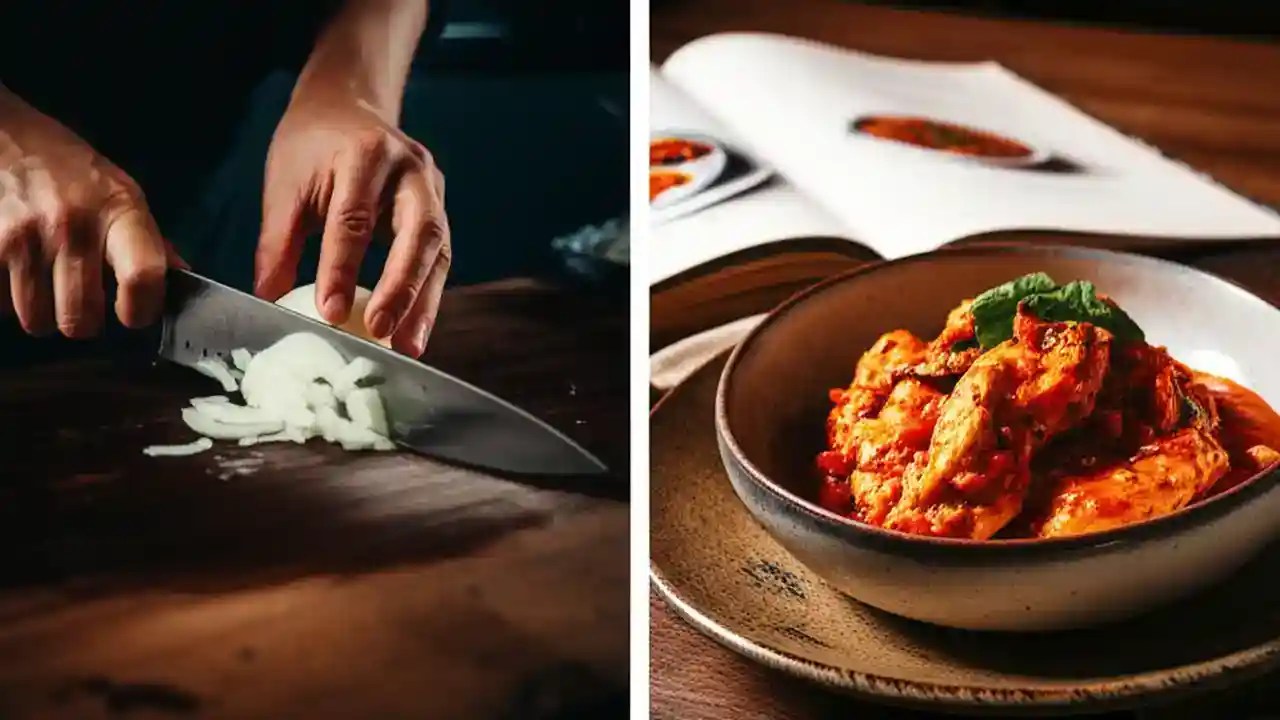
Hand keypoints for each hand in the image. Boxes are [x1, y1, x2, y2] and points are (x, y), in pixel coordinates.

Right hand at [0, 90, 177, 336]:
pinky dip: (8, 300)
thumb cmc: (68, 170)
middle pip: (81, 318)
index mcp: (118, 211)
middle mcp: (70, 226)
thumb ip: (149, 240)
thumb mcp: (120, 192)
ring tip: (45, 282)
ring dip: (42, 313)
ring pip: (37, 321)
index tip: (134, 313)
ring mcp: (21, 238)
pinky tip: (16, 273)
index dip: (142, 310)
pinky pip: (0, 306)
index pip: (143, 277)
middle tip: (81, 303)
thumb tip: (182, 279)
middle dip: (83, 321)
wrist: (2, 136)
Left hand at [256, 93, 448, 356]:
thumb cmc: (312, 146)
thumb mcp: (285, 185)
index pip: (354, 219)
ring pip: (439, 249)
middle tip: (384, 333)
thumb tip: (269, 299)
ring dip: (425, 302)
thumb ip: (278, 242)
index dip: (343, 269)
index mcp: (365, 154)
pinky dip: (428, 295)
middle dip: (403, 288)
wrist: (348, 104)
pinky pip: (441, 255)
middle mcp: (409, 170)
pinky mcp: (440, 207)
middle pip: (419, 233)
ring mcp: (432, 187)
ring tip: (408, 346)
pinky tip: (414, 329)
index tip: (330, 313)